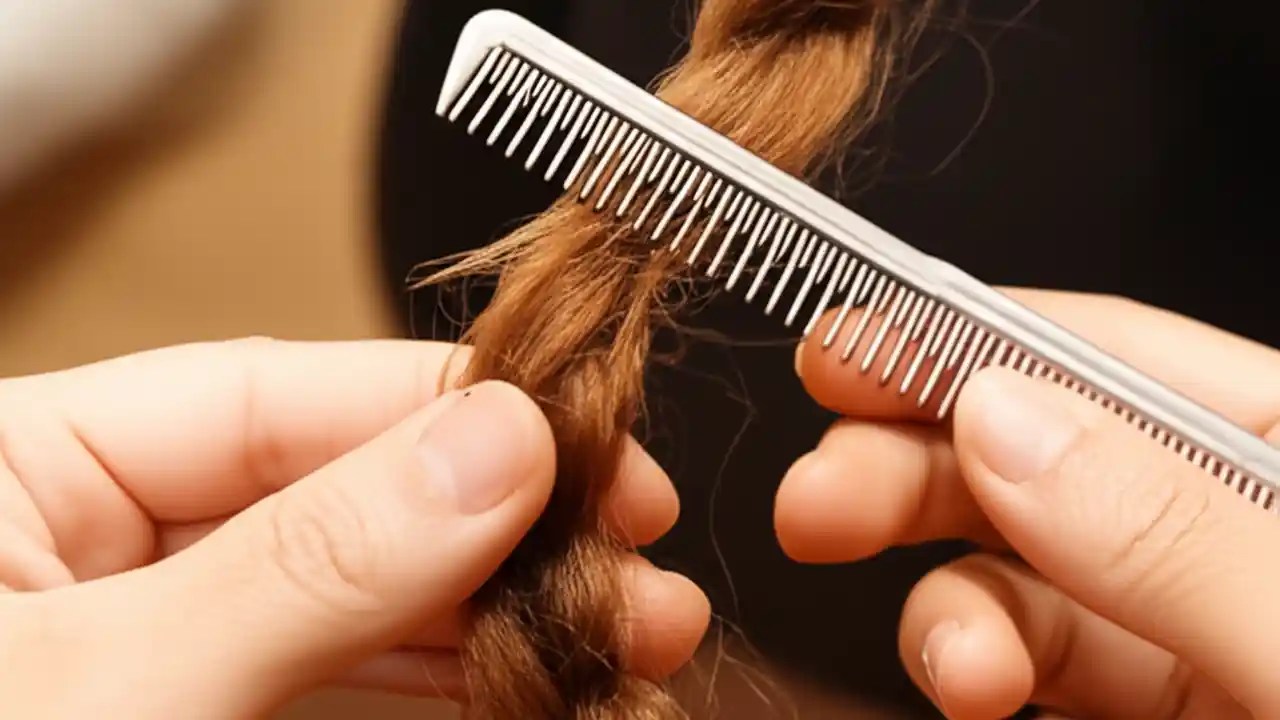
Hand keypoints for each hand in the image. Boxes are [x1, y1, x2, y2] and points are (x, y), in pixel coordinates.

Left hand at [0, 339, 708, 717]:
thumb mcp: (111, 692)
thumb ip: (307, 566)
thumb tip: (496, 446)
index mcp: (21, 468)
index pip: (269, 393)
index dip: (439, 411)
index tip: (580, 448)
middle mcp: (92, 542)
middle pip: (339, 494)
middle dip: (500, 531)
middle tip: (637, 563)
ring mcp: (159, 638)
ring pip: (360, 597)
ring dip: (496, 615)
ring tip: (627, 632)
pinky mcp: (207, 715)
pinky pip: (344, 682)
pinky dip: (444, 685)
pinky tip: (532, 683)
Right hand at [780, 291, 1279, 718]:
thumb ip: (1170, 532)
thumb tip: (1004, 419)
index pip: (1111, 360)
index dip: (964, 342)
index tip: (845, 350)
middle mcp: (1233, 526)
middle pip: (1032, 456)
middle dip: (909, 472)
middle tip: (816, 500)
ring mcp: (1191, 621)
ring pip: (1014, 567)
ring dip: (945, 603)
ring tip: (954, 663)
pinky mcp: (1152, 708)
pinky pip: (1030, 660)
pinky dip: (972, 664)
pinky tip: (970, 688)